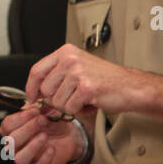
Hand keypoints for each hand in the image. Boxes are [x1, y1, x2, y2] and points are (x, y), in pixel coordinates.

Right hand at [0, 107, 82, 163]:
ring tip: (45, 135)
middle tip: (42, 120)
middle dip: (28, 129)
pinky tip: (51, 148)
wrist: (68, 134)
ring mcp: (26, 158)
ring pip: (19, 159)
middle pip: (12, 141)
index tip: (35, 110)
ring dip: (32, 146)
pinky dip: (44, 159)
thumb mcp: (46, 109)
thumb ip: (39, 105)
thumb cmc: (52, 121)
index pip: (6, 126)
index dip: (20, 118)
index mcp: (13, 130)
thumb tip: (35, 103)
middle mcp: (16, 146)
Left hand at [26, 43, 143, 116]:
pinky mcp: (86, 88)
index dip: (31, 88)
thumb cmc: (105, 80)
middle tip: (74, 98)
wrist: (130, 87)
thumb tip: (34, 97)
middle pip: (45, 90)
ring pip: (57, 102)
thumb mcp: (77, 70)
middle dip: (57, 100)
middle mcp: (70, 59)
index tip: (31, 99)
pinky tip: (91, 102)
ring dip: (70, 106)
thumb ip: (56, 78)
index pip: (37, 70)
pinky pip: (70, 109)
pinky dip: (80, 111)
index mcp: (66, 52)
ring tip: (85, 98)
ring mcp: (78, 73)